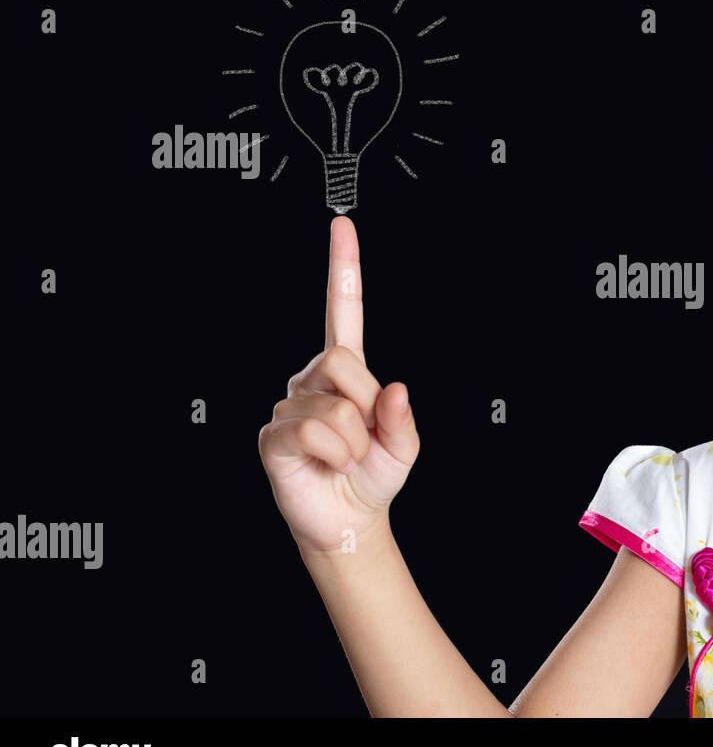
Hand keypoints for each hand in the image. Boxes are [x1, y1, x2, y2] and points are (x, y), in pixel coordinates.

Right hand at [258, 216, 420, 554]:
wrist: (350, 520)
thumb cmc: (375, 476)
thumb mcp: (404, 445)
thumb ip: (403, 417)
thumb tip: (394, 389)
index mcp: (348, 372)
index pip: (343, 311)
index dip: (343, 269)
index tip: (341, 226)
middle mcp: (314, 379)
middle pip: (343, 361)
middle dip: (366, 404)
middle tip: (365, 438)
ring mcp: (290, 404)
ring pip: (333, 405)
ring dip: (354, 440)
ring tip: (347, 457)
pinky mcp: (274, 434)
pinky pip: (311, 429)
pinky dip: (334, 452)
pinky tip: (329, 463)